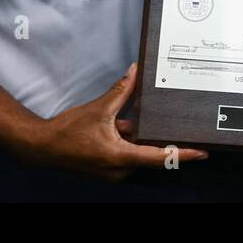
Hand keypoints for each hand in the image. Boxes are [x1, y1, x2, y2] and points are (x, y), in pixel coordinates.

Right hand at [29, 63, 207, 181]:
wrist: (41, 147)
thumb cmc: (67, 133)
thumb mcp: (99, 108)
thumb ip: (121, 91)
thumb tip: (135, 72)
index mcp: (121, 157)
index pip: (161, 157)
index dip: (183, 154)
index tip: (201, 152)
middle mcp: (120, 169)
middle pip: (149, 153)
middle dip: (154, 135)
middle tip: (168, 121)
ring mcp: (112, 170)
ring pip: (136, 151)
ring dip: (136, 135)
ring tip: (124, 119)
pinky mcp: (106, 167)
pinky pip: (125, 152)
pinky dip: (126, 139)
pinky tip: (119, 123)